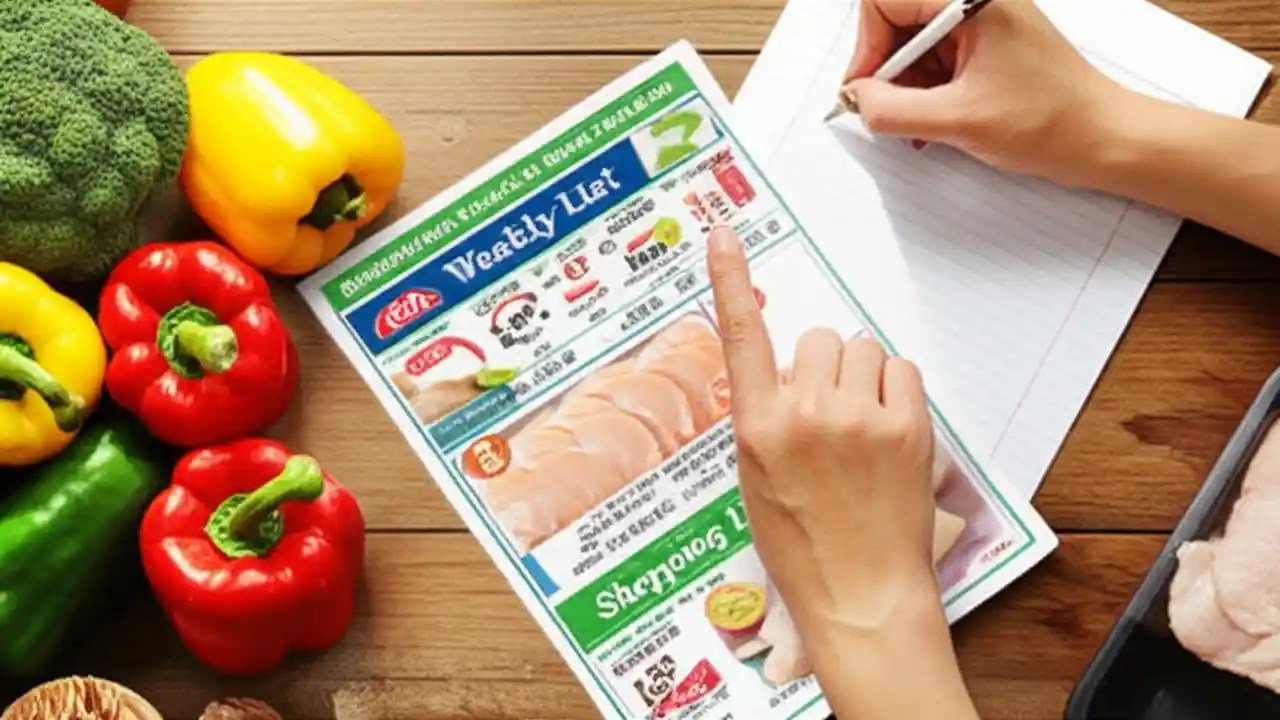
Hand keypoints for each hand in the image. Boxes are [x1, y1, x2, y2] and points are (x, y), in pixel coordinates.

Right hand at [708, 227, 976, 718]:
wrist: (860, 594)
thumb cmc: (803, 546)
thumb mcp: (757, 479)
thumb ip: (767, 417)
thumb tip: (790, 373)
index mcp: (758, 427)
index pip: (740, 337)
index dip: (730, 281)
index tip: (724, 236)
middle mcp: (804, 413)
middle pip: (818, 339)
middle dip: (824, 366)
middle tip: (828, 415)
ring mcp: (858, 418)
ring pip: (862, 349)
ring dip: (861, 376)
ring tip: (859, 428)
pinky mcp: (906, 427)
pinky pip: (901, 369)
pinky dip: (895, 390)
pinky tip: (886, 428)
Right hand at [846, 0, 1130, 186]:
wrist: (1101, 138)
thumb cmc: (1051, 121)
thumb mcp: (956, 120)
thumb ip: (892, 108)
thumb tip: (856, 98)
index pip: (886, 0)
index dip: (868, 47)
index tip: (867, 88)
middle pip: (898, 17)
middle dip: (888, 68)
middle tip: (888, 109)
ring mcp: (984, 17)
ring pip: (913, 39)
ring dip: (906, 84)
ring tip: (920, 123)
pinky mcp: (988, 39)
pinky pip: (936, 53)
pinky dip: (925, 87)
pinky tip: (932, 118)